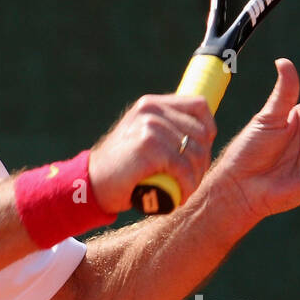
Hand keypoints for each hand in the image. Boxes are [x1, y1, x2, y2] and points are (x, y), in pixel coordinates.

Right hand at [88, 94, 216, 213]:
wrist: (91, 184)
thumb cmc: (123, 168)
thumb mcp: (143, 138)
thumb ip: (166, 130)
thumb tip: (205, 133)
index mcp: (151, 104)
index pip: (199, 106)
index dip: (207, 130)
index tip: (199, 153)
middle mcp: (151, 110)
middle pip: (201, 133)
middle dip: (202, 161)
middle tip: (190, 180)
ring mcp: (149, 126)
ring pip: (196, 152)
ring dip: (195, 177)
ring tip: (184, 189)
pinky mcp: (148, 146)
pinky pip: (184, 168)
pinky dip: (187, 186)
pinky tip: (179, 195)